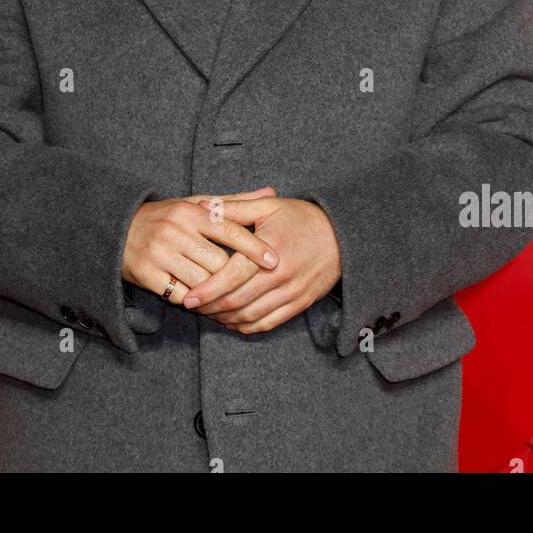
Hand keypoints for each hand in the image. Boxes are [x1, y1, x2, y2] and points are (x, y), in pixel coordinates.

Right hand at [122, 188, 279, 306]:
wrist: (117, 228)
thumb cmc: (167, 217)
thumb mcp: (197, 204)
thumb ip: (235, 202)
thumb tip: (271, 192)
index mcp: (190, 211)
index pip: (230, 230)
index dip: (254, 247)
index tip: (274, 261)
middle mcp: (175, 231)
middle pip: (218, 261)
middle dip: (234, 275)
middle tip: (251, 284)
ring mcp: (160, 253)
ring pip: (202, 281)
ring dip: (216, 291)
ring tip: (228, 295)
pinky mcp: (147, 274)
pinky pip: (181, 295)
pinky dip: (194, 299)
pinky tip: (201, 299)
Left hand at [181, 196, 340, 334]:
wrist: (344, 236)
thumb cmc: (302, 217)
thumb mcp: (268, 206)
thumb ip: (233, 209)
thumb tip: (201, 206)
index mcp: (270, 251)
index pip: (231, 277)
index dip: (207, 290)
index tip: (187, 297)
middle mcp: (280, 277)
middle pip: (237, 302)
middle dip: (209, 307)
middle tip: (190, 305)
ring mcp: (291, 294)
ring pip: (249, 317)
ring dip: (225, 318)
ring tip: (207, 312)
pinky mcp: (298, 305)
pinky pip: (267, 324)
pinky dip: (246, 326)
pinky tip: (231, 320)